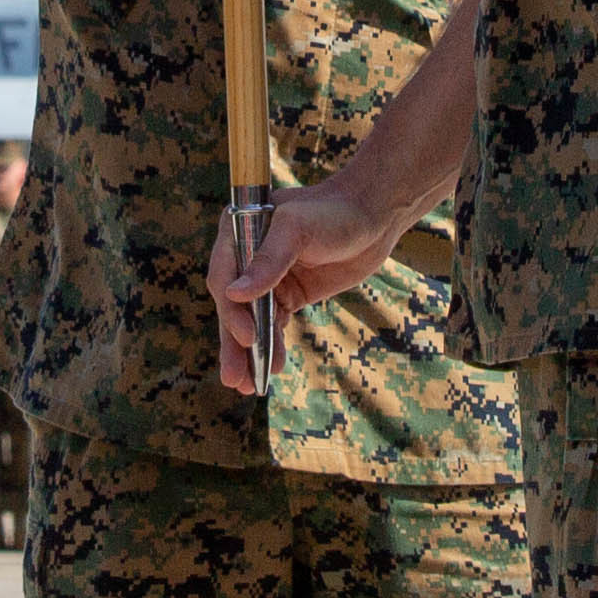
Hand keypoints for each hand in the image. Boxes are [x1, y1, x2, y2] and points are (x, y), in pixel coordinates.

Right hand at [207, 179, 400, 386]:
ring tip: (247, 385)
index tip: (247, 336)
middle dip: (233, 342)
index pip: (224, 274)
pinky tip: (272, 367)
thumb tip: (234, 295)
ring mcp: (267, 277)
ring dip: (249, 352)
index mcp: (239, 229)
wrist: (373, 216)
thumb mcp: (299, 230)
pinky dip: (271, 346)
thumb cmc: (334, 212)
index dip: (232, 309)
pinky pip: (273, 324)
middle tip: (234, 378)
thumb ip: (268, 260)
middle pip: (233, 304)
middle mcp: (246, 254)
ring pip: (251, 320)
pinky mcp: (287, 293)